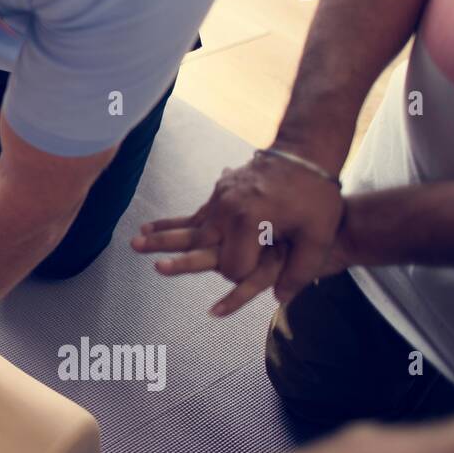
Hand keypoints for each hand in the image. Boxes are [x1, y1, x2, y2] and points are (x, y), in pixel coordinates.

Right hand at [132, 151, 343, 315]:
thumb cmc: (316, 196)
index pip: (234, 268)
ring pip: (188, 227)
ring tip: (136, 241)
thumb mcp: (316, 236)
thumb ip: (299, 271)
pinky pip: (194, 213)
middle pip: (196, 245)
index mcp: (250, 223)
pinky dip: (174, 221)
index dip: (245, 278)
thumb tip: (280, 298)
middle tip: (150, 264)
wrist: (304, 153)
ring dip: (162, 236)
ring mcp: (221, 200)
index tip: (261, 271)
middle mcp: (229, 212)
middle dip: (175, 260)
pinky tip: (153, 226)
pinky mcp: (219, 193)